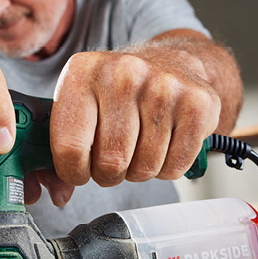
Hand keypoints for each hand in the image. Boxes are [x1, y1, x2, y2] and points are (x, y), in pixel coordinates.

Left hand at [49, 37, 221, 188]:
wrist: (170, 63)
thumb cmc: (117, 92)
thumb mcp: (80, 105)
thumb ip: (62, 149)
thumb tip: (60, 195)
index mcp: (83, 73)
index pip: (69, 146)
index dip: (73, 171)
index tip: (79, 171)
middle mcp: (123, 74)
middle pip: (110, 161)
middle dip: (108, 174)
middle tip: (112, 160)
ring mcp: (163, 86)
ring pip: (145, 168)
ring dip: (138, 171)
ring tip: (138, 147)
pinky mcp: (197, 104)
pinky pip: (175, 166)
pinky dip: (166, 168)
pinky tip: (162, 144)